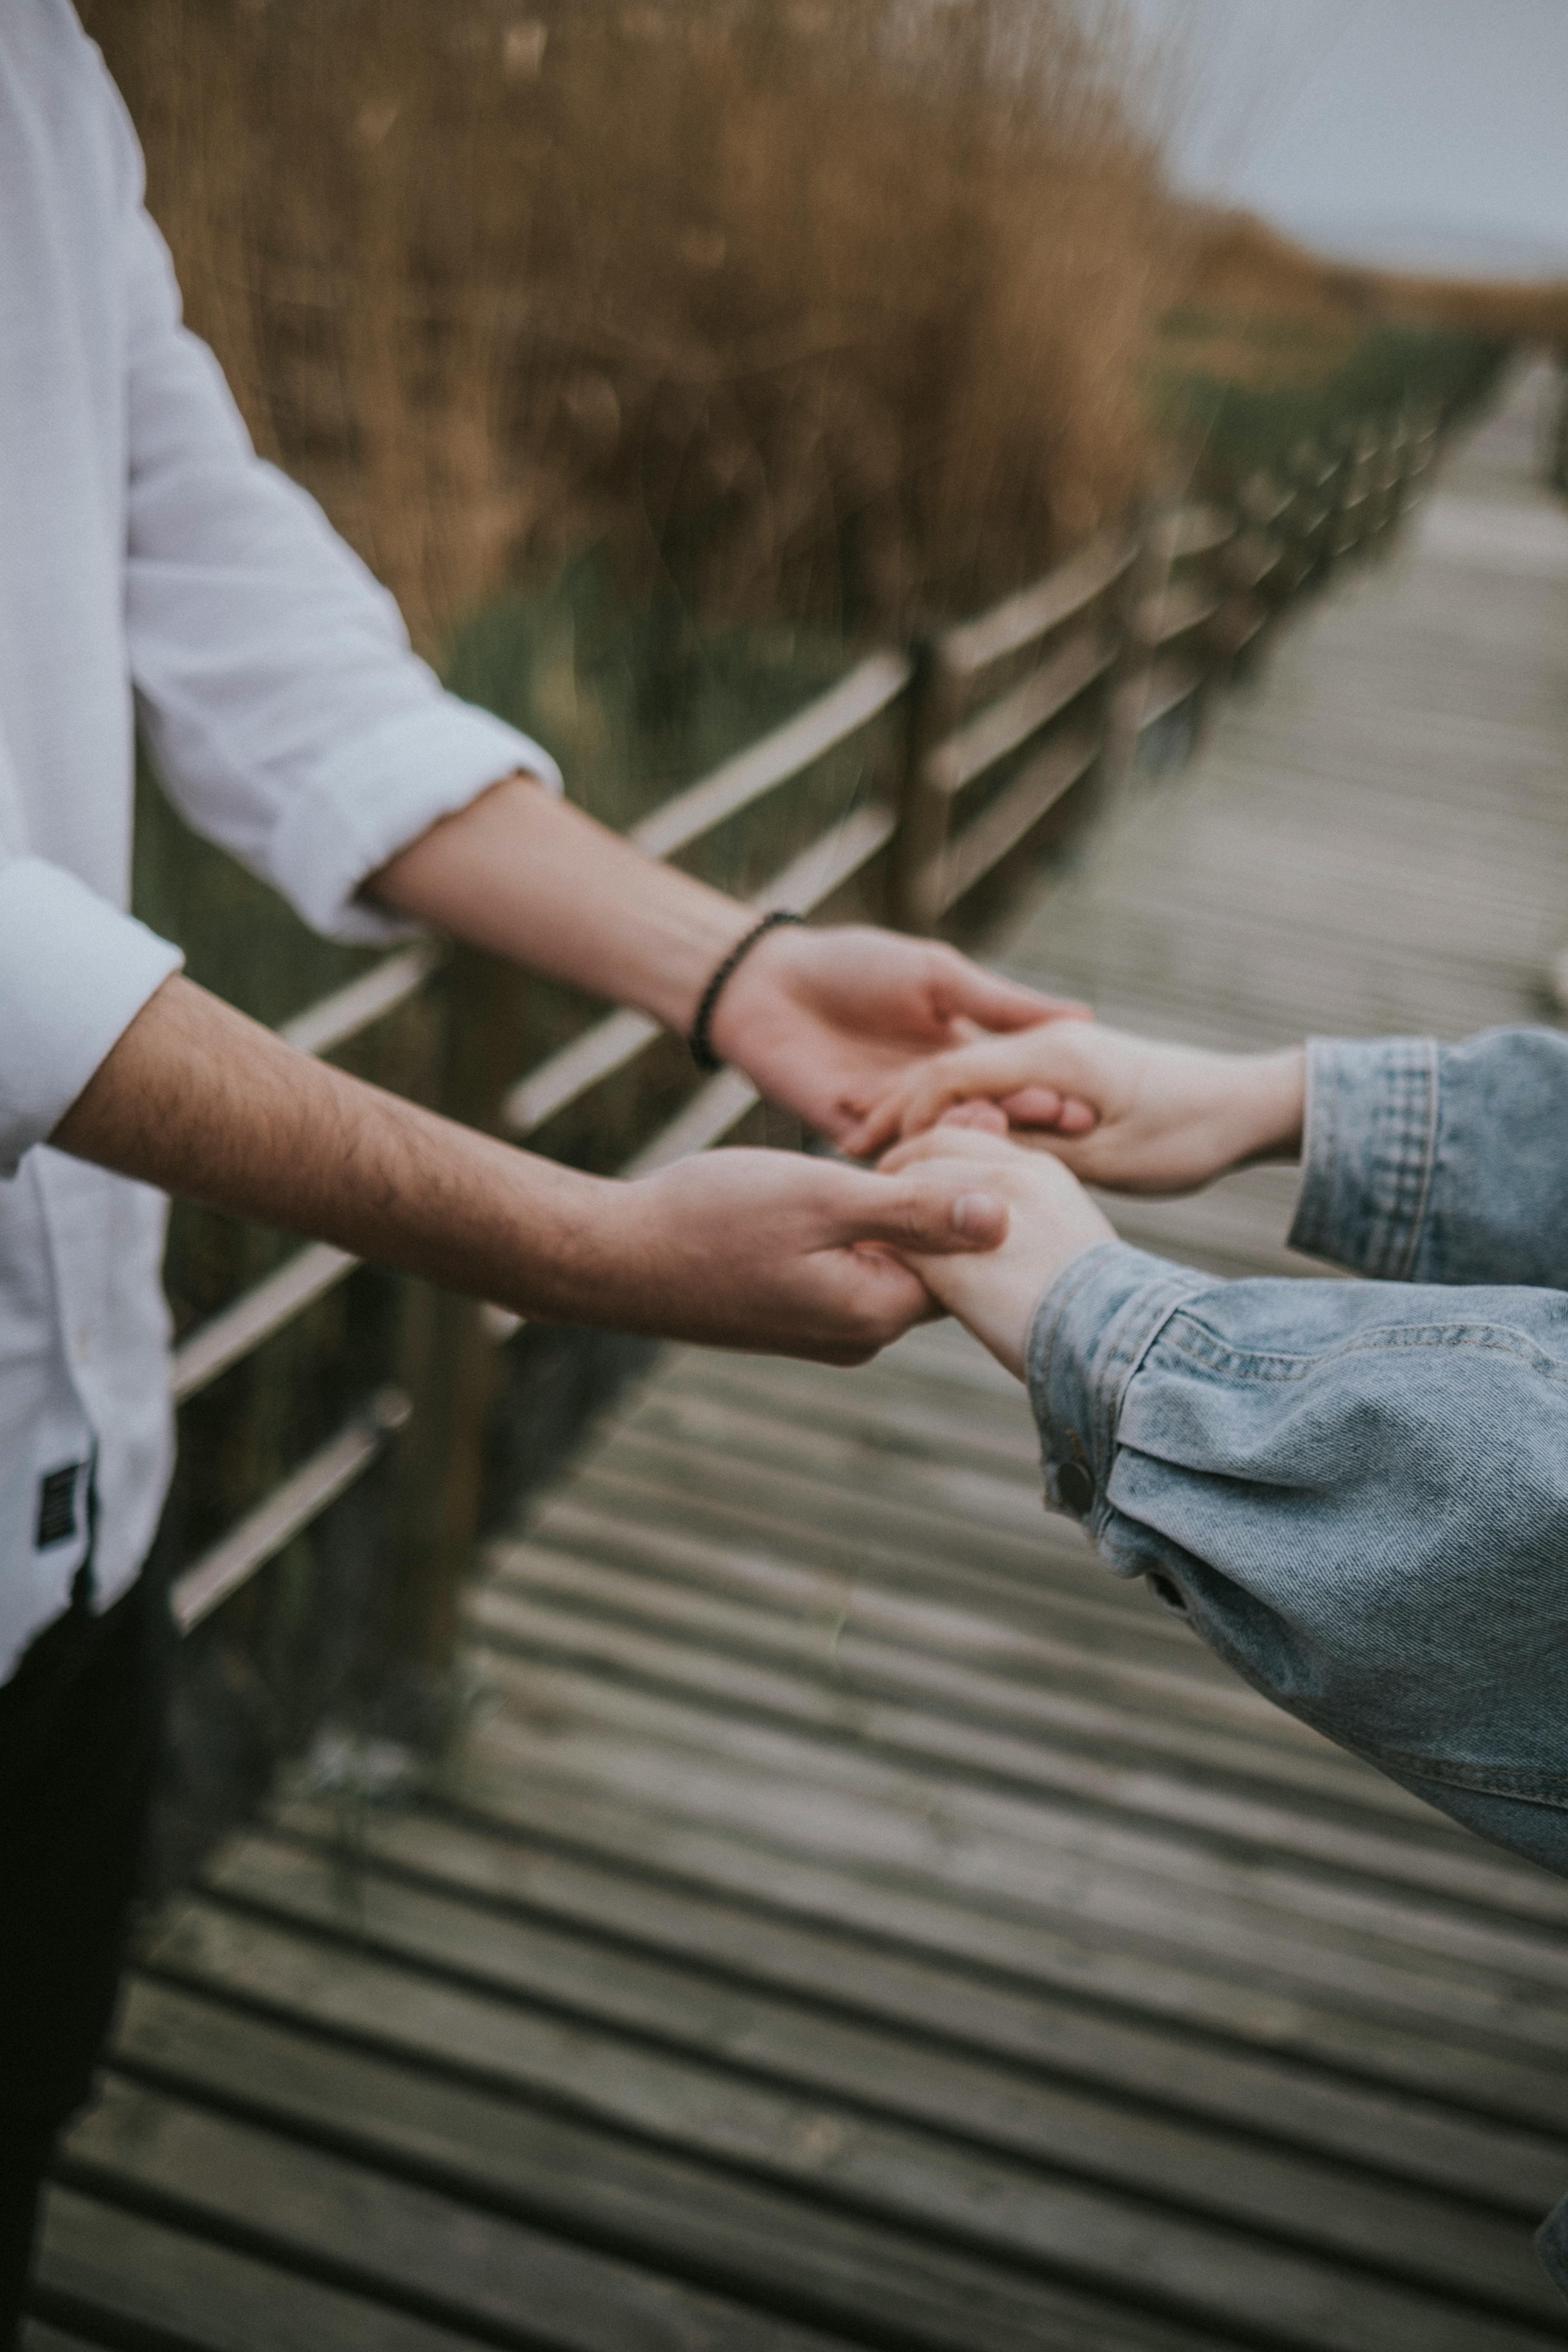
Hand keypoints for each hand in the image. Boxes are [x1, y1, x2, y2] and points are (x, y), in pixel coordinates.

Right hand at [582, 1147, 1009, 1364]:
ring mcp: (827, 1324)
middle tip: (966, 1116)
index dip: (984, 1185)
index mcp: (876, 1313)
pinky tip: (855, 1172)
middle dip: (952, 1189)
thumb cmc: (708, 1219)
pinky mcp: (799, 1306)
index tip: (986, 1120)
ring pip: (898, 1253)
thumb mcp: (822, 1198)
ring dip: (907, 1199)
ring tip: (908, 1136)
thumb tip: (1007, 1218)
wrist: (613, 1256)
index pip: (972, 1258)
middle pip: (941, 1258)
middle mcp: (861, 1332)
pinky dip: (866, 1218)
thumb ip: (915, 1211)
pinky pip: (857, 1259)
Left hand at [708, 921, 1093, 1141]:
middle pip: (989, 1122)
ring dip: (975, 1139)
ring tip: (1004, 1135)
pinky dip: (917, 1155)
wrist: (767, 981)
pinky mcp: (850, 1136)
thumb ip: (998, 1004)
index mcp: (963, 1058)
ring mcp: (894, 1121)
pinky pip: (891, 1157)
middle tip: (1062, 1130)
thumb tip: (1082, 1017)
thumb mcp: (937, 975)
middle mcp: (935, 1097)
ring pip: (945, 1143)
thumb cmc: (853, 964)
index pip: (1017, 1087)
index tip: (1085, 1106)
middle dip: (1024, 1125)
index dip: (1048, 1097)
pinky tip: (942, 1153)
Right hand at [848, 1021, 1304, 1195]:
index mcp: (1053, 1057)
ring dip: (926, 1113)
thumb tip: (970, 1164)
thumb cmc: (1190, 1133)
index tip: (868, 1160)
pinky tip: (941, 1146)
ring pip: (969, 1077)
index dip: (902, 1119)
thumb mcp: (1109, 1160)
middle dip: (898, 1113)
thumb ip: (1035, 1154)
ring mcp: (1058, 1049)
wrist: (1249, 1102)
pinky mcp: (1069, 1065)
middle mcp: (1049, 1042)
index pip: (951, 1079)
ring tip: (883, 1156)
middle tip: (852, 1157)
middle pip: (949, 1072)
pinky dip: (963, 1111)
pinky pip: (998, 1084)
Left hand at [878, 1127, 1113, 1376]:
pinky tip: (880, 1268)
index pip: (962, 1136)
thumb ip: (1029, 1216)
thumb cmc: (1100, 1307)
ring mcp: (980, 1214)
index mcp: (1039, 1169)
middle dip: (897, 1174)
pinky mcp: (953, 1258)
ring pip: (907, 1188)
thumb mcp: (1070, 1239)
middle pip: (927, 1151)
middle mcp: (1010, 1177)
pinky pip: (898, 1240)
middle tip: (881, 1206)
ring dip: (886, 1212)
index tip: (912, 1179)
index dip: (928, 1155)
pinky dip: (885, 1251)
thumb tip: (998, 1227)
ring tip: (876, 1239)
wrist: (1112, 1339)